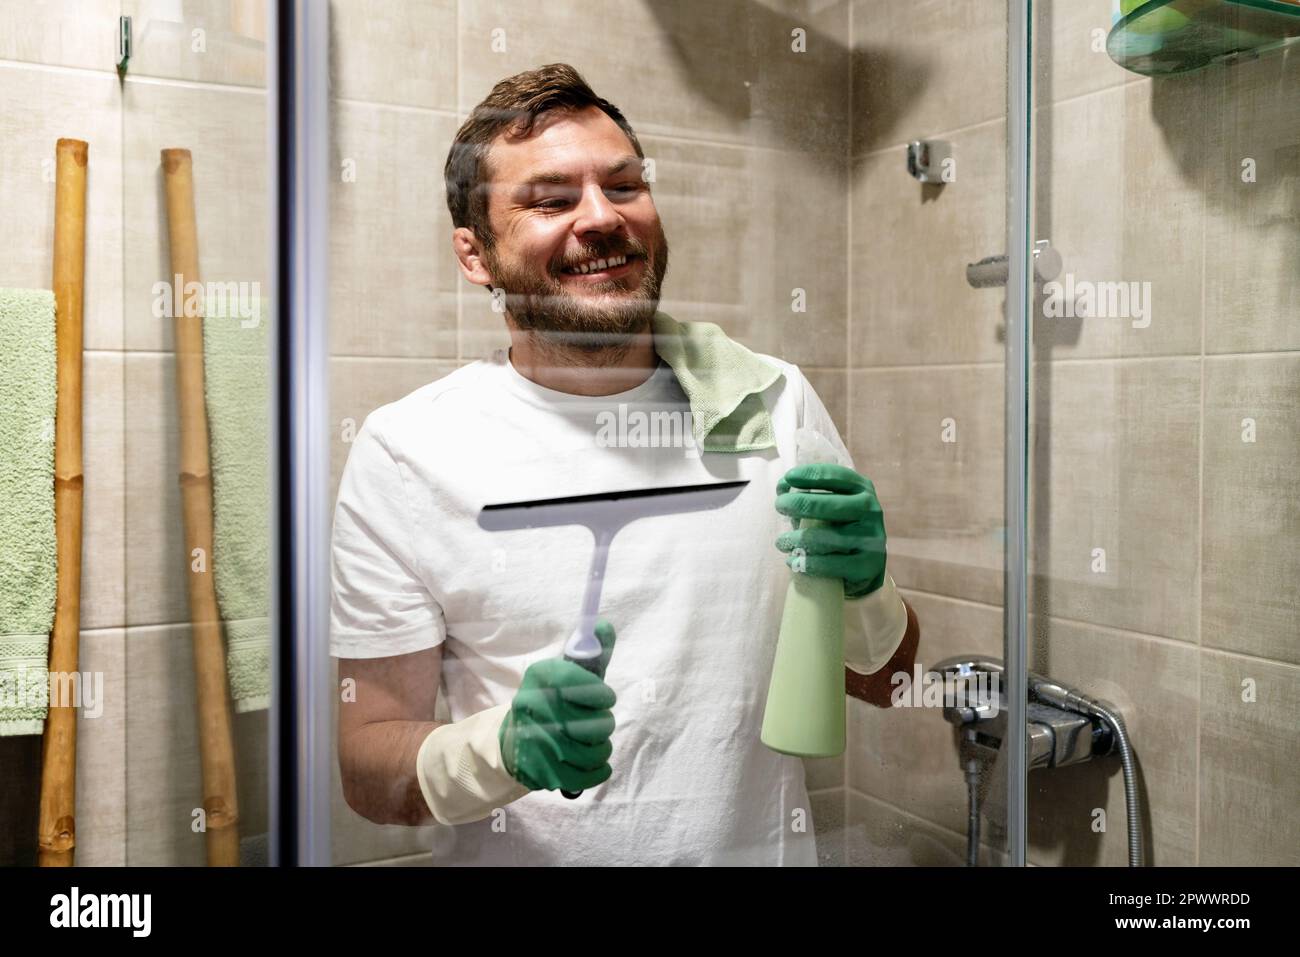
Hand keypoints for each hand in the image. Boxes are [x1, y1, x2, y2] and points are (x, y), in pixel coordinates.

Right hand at [498, 620, 616, 791]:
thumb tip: (605, 626)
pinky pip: (589, 775)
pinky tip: (592, 763)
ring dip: (601, 748)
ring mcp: (537, 743)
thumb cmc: (550, 703)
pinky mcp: (542, 773)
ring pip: (596, 751)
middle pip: (598, 722)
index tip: (603, 698)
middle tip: (595, 722)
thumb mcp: (565, 674)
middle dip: (603, 724)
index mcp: (540, 677)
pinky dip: (598, 770)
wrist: (512, 742)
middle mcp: (534, 708)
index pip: (585, 684)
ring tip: (591, 742)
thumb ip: (590, 653)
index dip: (602, 694)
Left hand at [774, 463, 886, 597]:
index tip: (787, 477)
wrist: (860, 567)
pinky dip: (809, 563)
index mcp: (862, 490)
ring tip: (781, 542)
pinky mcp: (868, 565)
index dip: (810, 475)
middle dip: (801, 503)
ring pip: (829, 538)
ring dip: (798, 539)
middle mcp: (871, 510)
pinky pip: (833, 564)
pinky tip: (794, 561)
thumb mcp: (827, 507)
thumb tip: (782, 488)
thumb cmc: (836, 528)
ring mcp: (872, 538)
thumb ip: (807, 496)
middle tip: (779, 505)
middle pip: (831, 505)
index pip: (837, 477)